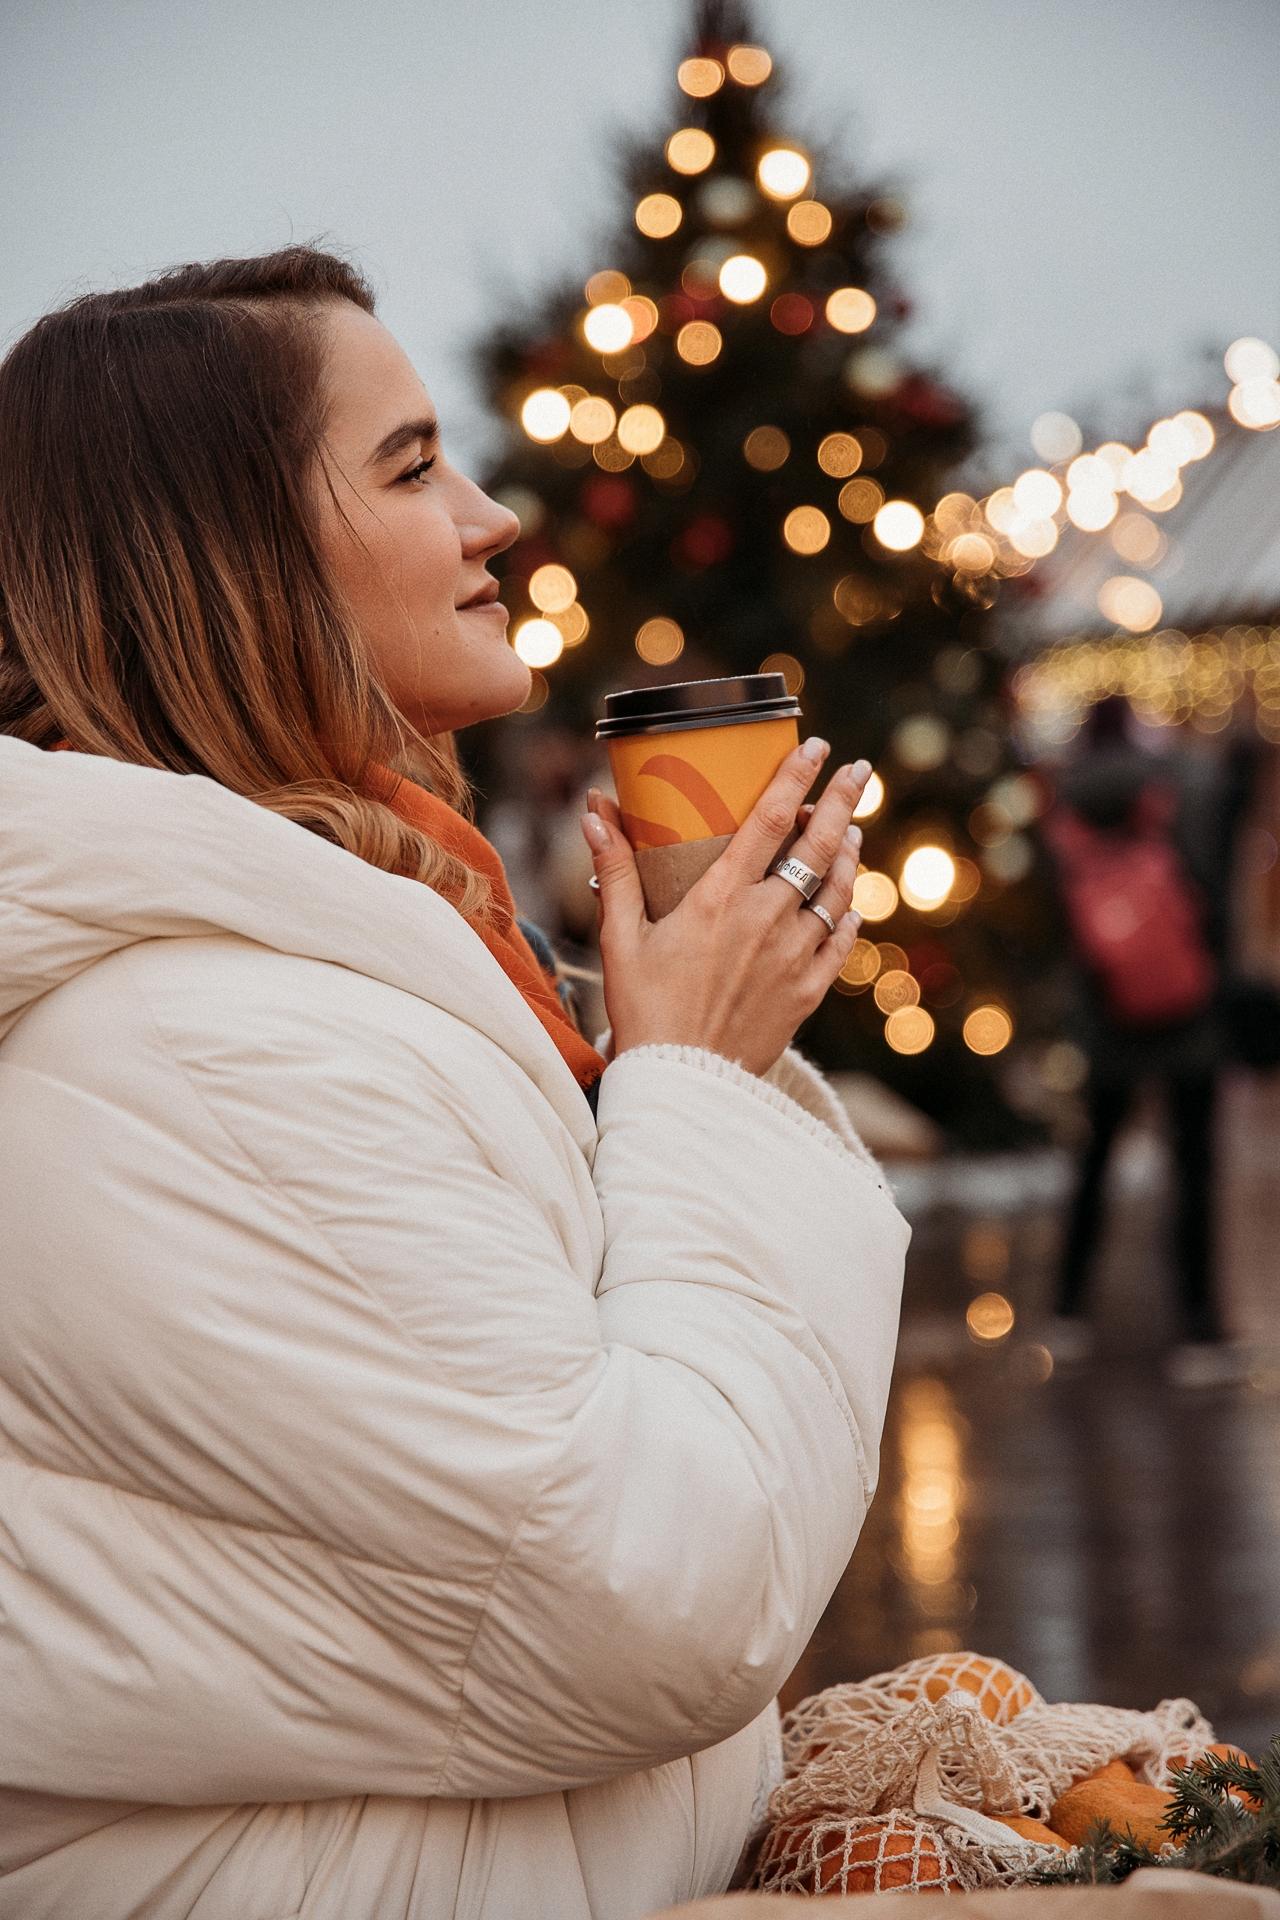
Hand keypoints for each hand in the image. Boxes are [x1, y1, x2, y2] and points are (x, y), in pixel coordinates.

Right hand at [579, 739, 870, 1077]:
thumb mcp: (621, 937)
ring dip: (848, 854)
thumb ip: (616, 870)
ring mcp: (794, 956)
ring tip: (852, 830)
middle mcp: (766, 920)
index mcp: (720, 899)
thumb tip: (596, 811)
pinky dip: (850, 912)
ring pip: (838, 890)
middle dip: (841, 800)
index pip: (768, 820)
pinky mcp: (809, 991)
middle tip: (857, 771)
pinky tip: (850, 900)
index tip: (815, 747)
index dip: (795, 778)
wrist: (681, 1083)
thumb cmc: (644, 1009)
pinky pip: (842, 941)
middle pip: (817, 846)